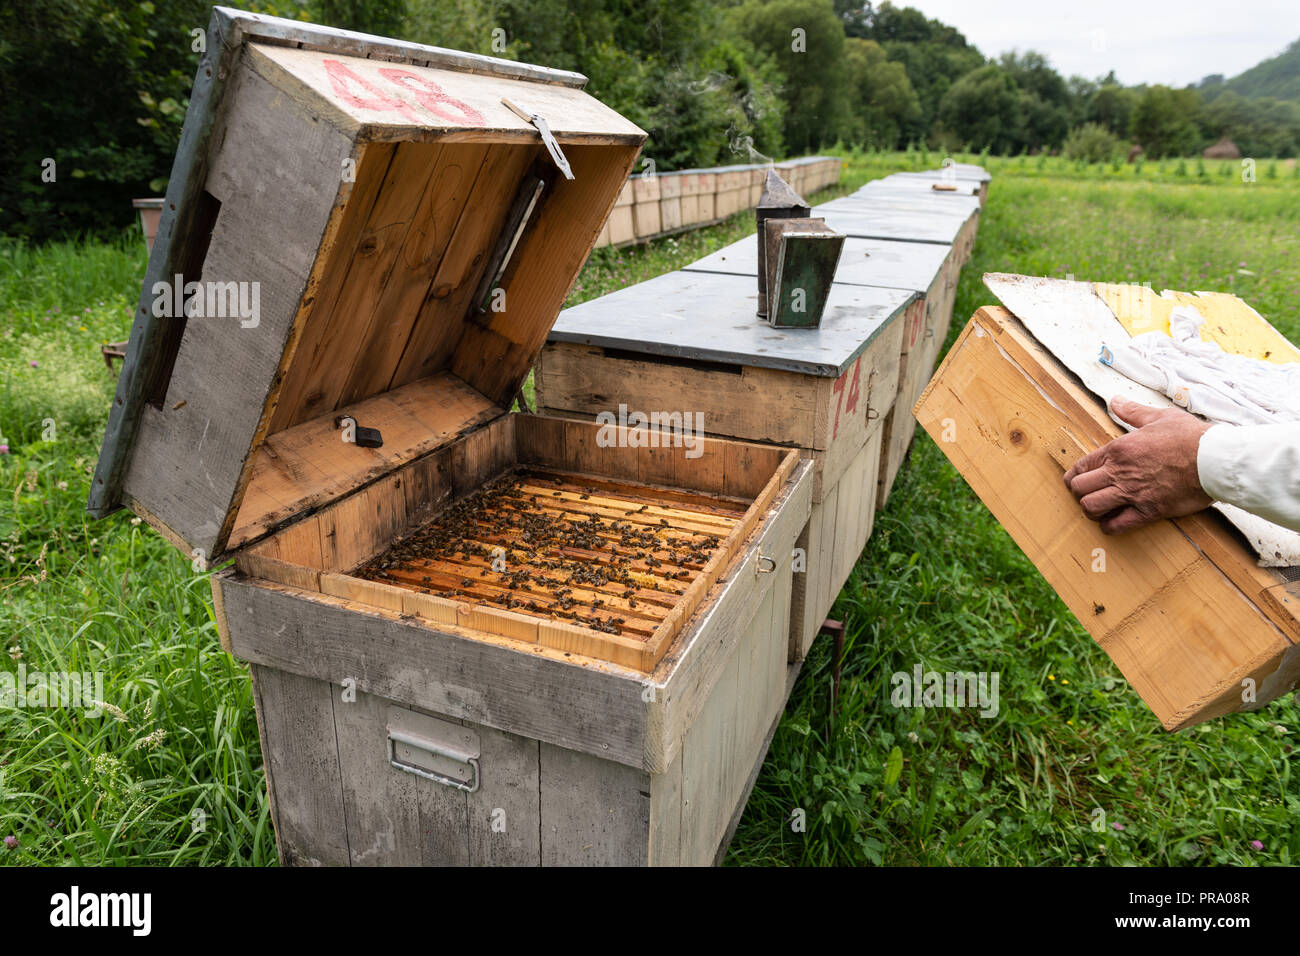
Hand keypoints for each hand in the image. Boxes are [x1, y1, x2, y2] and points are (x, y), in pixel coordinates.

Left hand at [1062, 397, 1213, 533]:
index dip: (1074, 475)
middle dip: (1079, 492)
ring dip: (1091, 510)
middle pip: (1079, 488)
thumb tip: (1116, 401)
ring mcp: (1133, 493)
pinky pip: (1117, 525)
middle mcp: (1120, 472)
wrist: (1215, 460)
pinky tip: (1112, 523)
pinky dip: (1110, 527)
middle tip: (1088, 494)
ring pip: (1091, 507)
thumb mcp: (1159, 417)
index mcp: (1119, 449)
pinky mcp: (1148, 511)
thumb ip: (1133, 412)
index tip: (1077, 479)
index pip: (1081, 466)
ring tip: (1099, 509)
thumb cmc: (1190, 437)